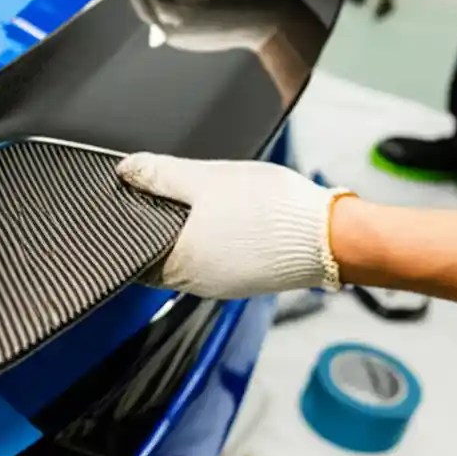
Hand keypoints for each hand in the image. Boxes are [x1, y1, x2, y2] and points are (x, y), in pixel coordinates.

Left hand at [117, 154, 351, 297]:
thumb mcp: (206, 178)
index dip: (131, 229)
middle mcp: (196, 282)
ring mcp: (222, 285)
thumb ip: (160, 173)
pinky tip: (229, 220)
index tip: (133, 206)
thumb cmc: (269, 208)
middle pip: (161, 257)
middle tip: (167, 196)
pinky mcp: (246, 281)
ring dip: (189, 235)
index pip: (134, 255)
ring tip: (204, 203)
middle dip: (161, 229)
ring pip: (190, 259)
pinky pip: (216, 262)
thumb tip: (126, 169)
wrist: (329, 235)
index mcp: (178, 261)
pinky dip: (215, 243)